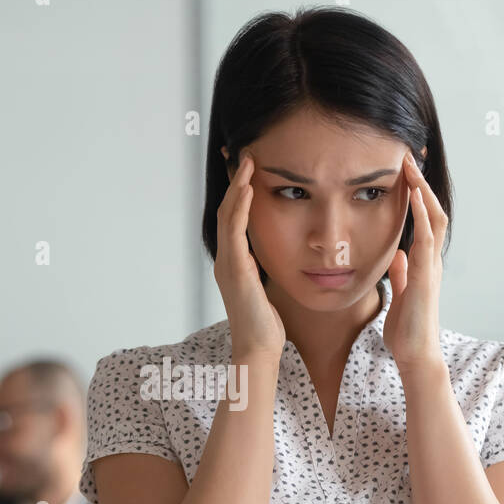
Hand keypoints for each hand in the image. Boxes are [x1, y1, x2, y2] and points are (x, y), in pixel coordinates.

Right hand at [217, 147, 285, 360]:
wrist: (258, 350)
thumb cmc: (266, 325)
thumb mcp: (266, 290)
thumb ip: (266, 270)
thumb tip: (276, 256)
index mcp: (234, 264)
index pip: (234, 220)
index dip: (239, 193)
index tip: (248, 170)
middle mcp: (226, 260)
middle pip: (227, 211)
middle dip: (235, 182)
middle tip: (245, 154)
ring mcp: (228, 264)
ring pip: (228, 216)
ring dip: (237, 187)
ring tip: (247, 162)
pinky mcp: (236, 270)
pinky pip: (235, 231)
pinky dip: (240, 207)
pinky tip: (247, 189)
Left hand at [384, 150, 447, 369]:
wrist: (416, 354)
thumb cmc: (407, 329)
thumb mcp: (401, 293)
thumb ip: (402, 273)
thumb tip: (398, 255)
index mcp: (424, 263)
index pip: (425, 221)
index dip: (417, 196)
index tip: (404, 173)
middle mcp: (432, 260)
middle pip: (434, 211)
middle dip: (422, 184)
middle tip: (409, 157)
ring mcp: (432, 266)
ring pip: (434, 218)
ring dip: (422, 191)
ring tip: (410, 166)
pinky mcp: (427, 275)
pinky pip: (427, 237)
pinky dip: (422, 214)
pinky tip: (414, 196)